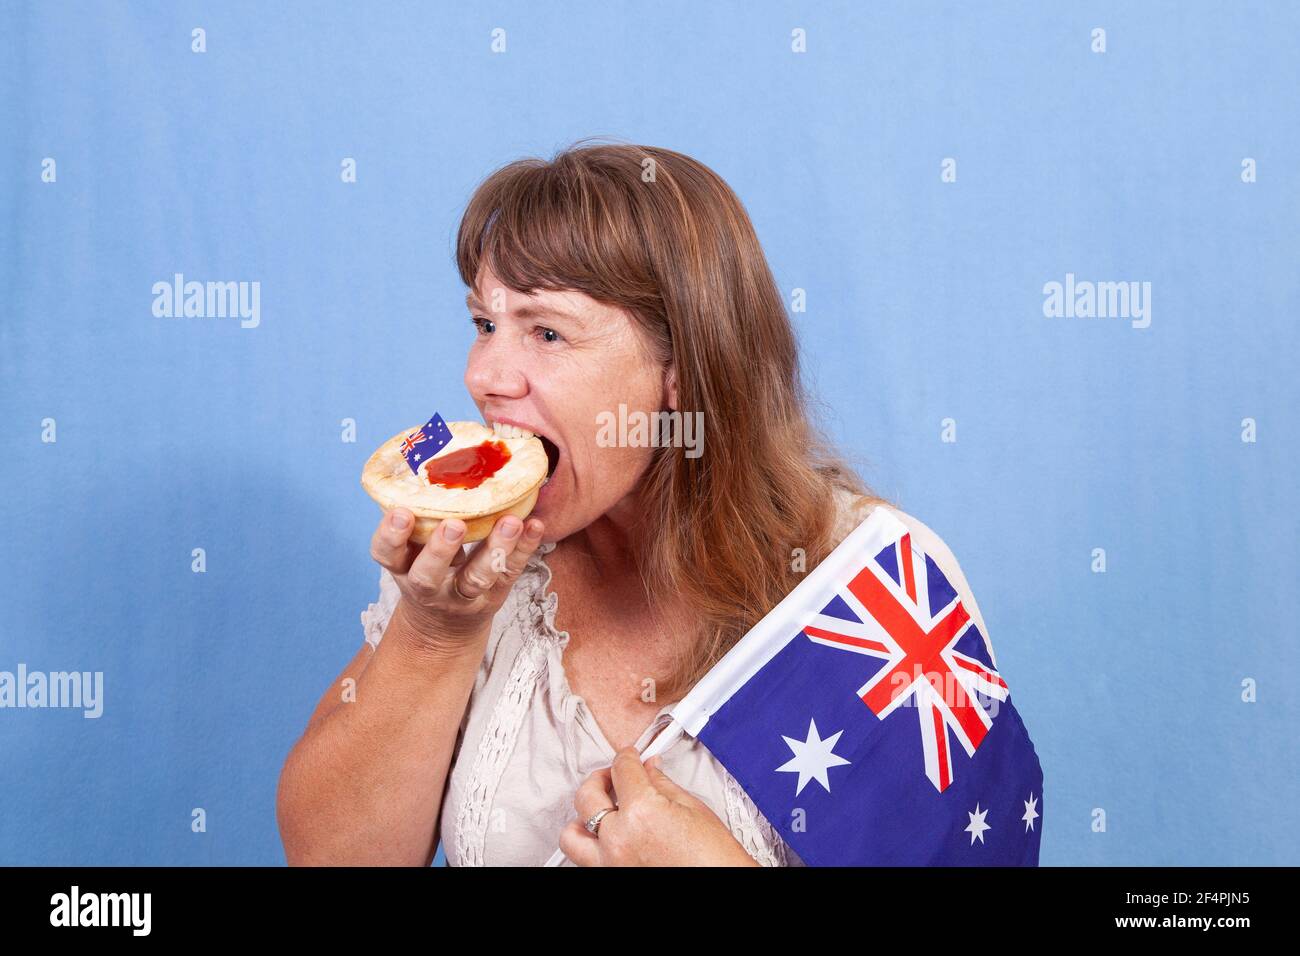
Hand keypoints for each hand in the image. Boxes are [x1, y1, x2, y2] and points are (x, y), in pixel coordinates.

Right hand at [369, 507, 544, 647]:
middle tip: (454, 524)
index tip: (402, 512)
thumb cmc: (425, 569)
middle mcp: (428, 587)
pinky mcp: (494, 596)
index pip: (386, 554)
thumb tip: (433, 461)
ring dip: (495, 548)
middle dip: (440, 550)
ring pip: (477, 578)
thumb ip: (418, 520)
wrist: (443, 627)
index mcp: (402, 568)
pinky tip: (535, 525)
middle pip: (428, 575)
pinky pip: (510, 573)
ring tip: (511, 522)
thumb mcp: (411, 552)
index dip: (390, 535)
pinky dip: (524, 549)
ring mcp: (462, 596)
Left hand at [559, 747, 758, 866]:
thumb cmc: (716, 859)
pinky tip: (610, 837)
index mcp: (641, 813)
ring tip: (602, 811)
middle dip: (601, 779)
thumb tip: (648, 769)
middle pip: (587, 796)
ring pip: (571, 834)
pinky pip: (586, 859)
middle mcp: (618, 840)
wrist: (725, 885)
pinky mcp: (612, 878)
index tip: (630, 756)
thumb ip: (662, 784)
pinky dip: (593, 845)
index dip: (626, 756)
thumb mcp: (693, 809)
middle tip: (614, 777)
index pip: (621, 770)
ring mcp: (610, 864)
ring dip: (583, 817)